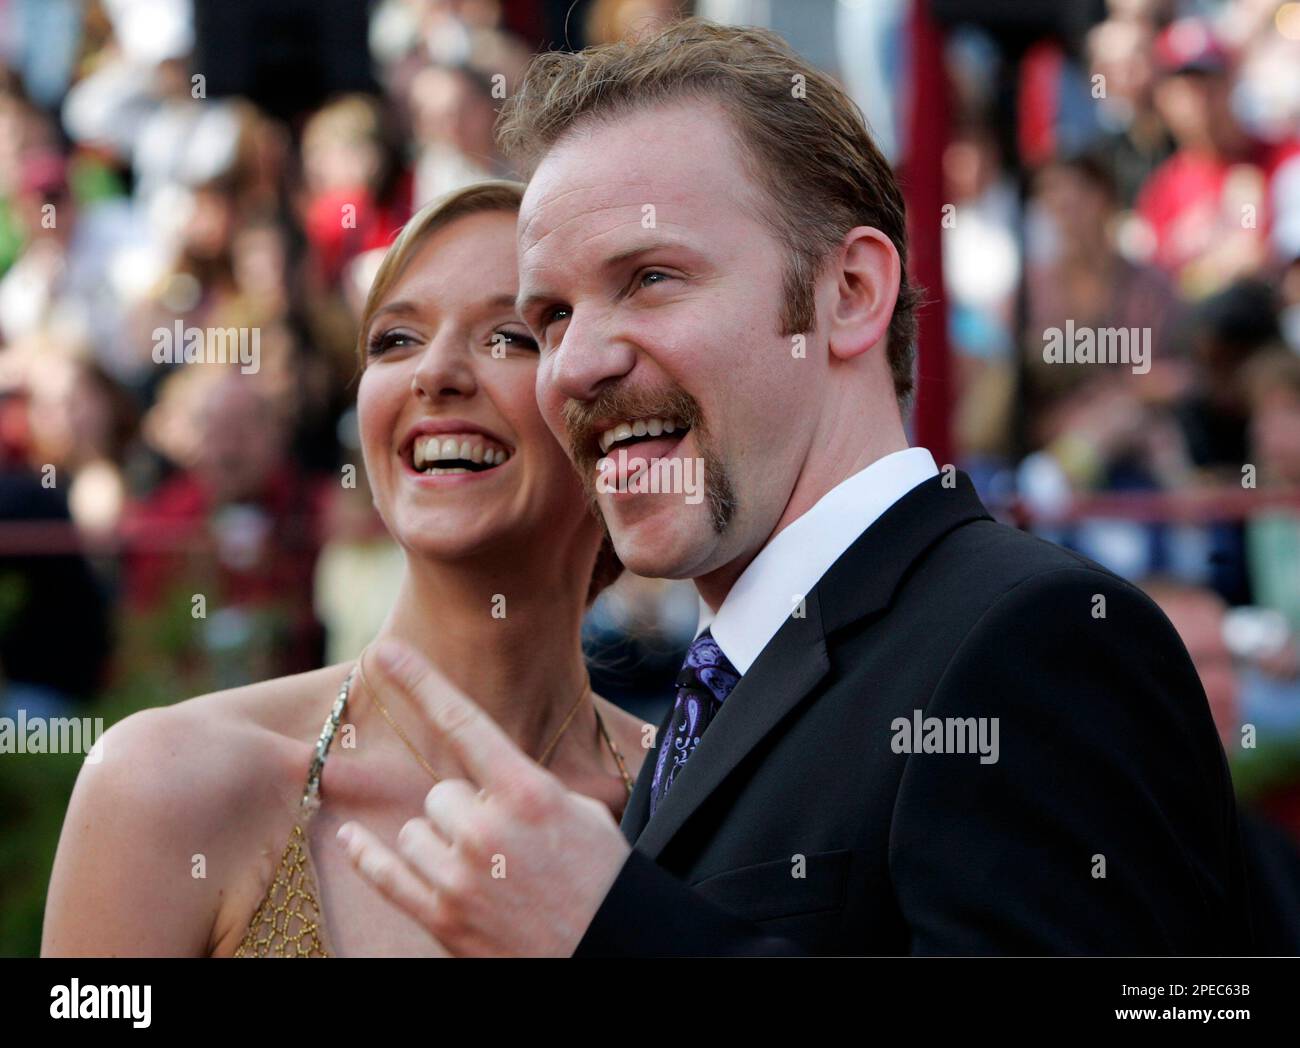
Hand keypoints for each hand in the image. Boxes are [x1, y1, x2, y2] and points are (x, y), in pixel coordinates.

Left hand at [335, 639, 631, 955]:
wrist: (610, 948)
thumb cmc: (602, 879)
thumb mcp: (581, 814)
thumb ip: (526, 787)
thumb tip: (485, 774)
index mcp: (529, 793)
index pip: (464, 724)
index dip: (422, 683)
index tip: (385, 650)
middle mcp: (488, 830)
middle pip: (441, 794)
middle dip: (465, 811)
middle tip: (505, 843)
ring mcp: (461, 877)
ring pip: (415, 831)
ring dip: (439, 842)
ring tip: (485, 869)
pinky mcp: (443, 919)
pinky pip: (387, 875)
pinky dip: (369, 857)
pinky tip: (351, 838)